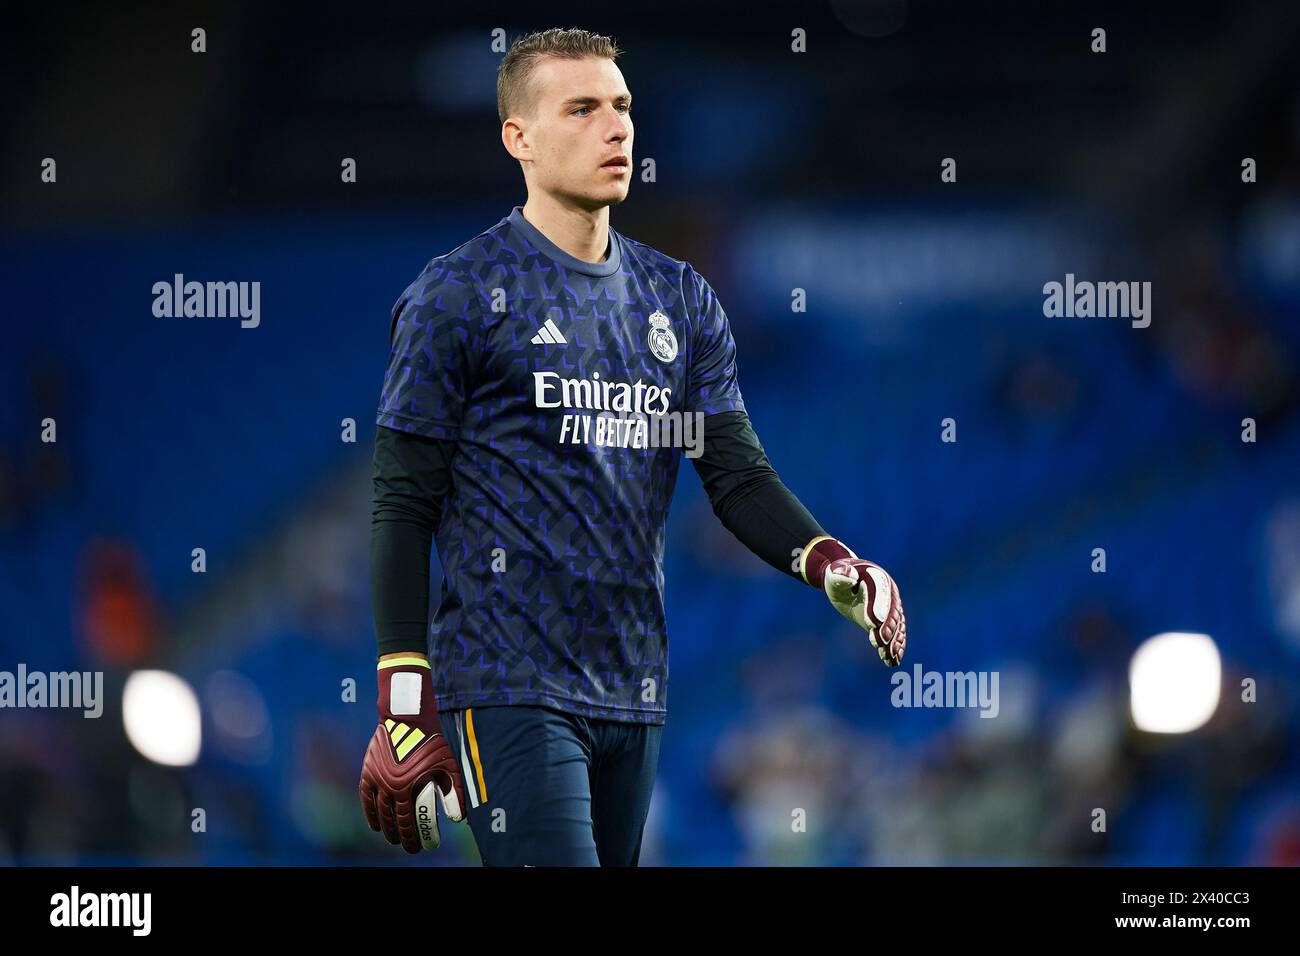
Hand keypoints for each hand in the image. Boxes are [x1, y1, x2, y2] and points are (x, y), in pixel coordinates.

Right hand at [359, 655, 466, 851]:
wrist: (407, 719)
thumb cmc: (432, 742)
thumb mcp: (448, 765)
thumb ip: (454, 792)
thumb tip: (458, 818)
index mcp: (409, 786)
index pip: (410, 821)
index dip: (414, 837)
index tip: (420, 847)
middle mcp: (390, 786)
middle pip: (394, 820)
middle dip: (401, 836)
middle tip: (408, 847)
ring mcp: (377, 779)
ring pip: (379, 811)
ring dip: (386, 828)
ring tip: (392, 839)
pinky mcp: (368, 771)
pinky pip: (366, 798)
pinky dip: (370, 812)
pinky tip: (375, 824)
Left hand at [801, 537, 906, 666]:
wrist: (844, 581)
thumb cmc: (837, 575)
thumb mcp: (835, 573)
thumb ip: (841, 573)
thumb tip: (849, 575)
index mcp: (877, 577)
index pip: (880, 594)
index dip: (878, 608)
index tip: (874, 624)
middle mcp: (889, 592)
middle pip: (891, 612)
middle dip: (888, 628)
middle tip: (882, 643)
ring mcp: (891, 607)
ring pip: (896, 625)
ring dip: (894, 642)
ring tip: (890, 657)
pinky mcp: (887, 620)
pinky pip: (894, 633)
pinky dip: (894, 646)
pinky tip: (892, 660)